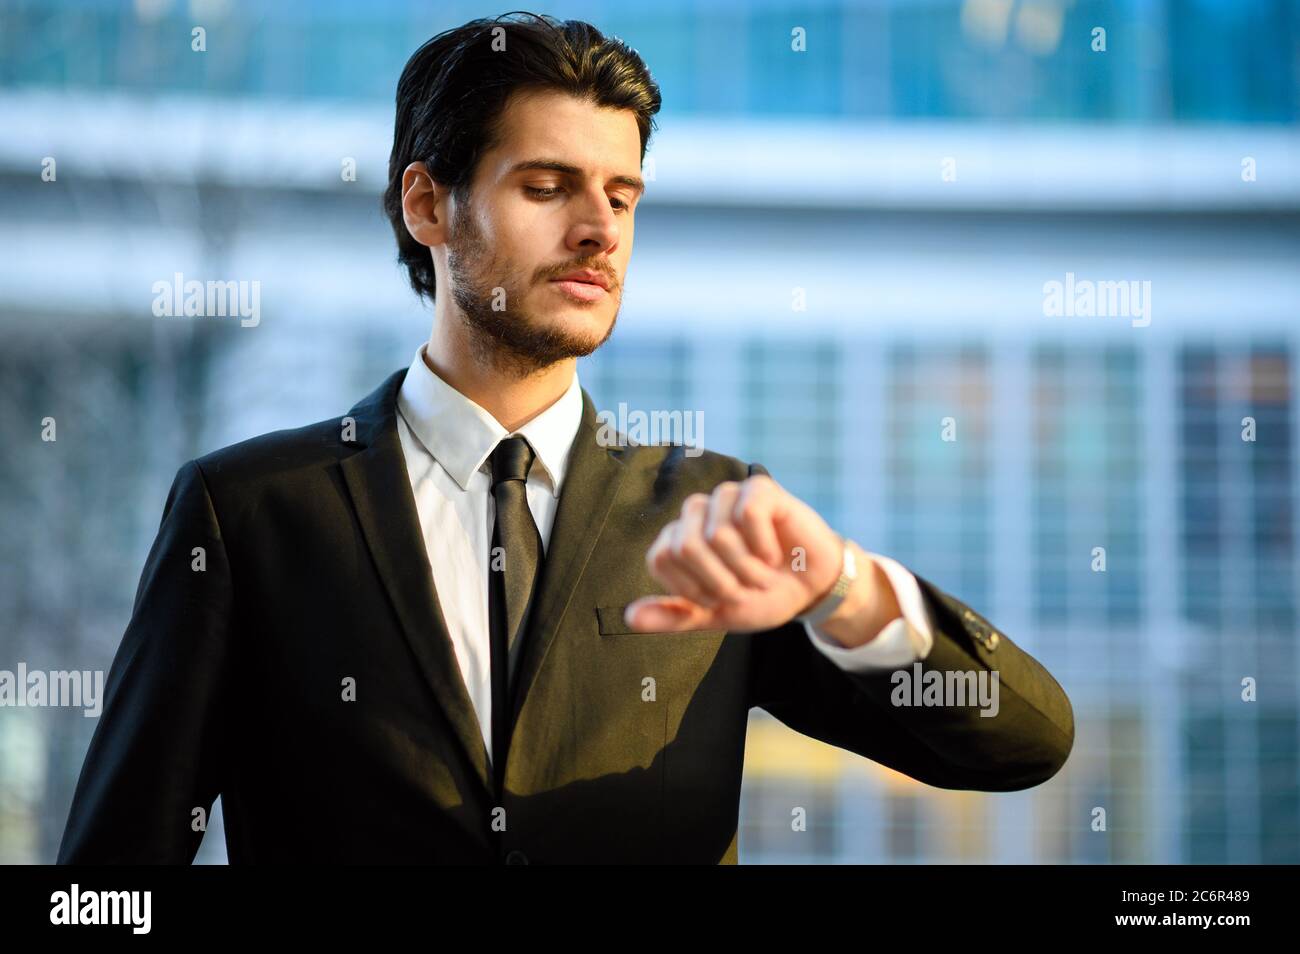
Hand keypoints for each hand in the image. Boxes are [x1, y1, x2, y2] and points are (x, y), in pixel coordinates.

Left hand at [623, 473, 844, 633]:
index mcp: (678, 538)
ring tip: (762, 574)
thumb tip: (630, 618)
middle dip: (720, 581)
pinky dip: (762, 545)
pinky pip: (747, 513)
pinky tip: (773, 554)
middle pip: (686, 546)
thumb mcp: (713, 616)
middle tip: (745, 587)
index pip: (661, 559)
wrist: (810, 591)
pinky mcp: (759, 489)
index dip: (692, 588)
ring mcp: (727, 497)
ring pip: (717, 534)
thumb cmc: (759, 596)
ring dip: (745, 568)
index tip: (717, 598)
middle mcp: (697, 512)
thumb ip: (673, 616)